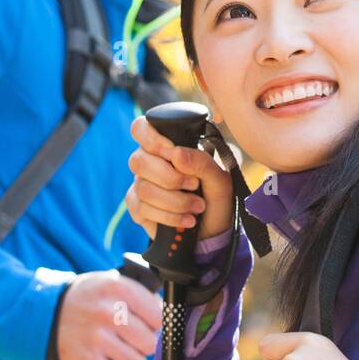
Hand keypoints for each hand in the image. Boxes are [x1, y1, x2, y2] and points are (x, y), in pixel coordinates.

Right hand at [56, 271, 162, 359]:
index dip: (156, 323)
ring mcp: (97, 338)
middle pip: (149, 342)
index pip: (158, 315)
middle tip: (131, 341)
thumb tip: (169, 313)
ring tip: (119, 353)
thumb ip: (139, 292)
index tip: (148, 325)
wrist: (48, 315)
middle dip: (143, 345)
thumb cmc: (89, 299)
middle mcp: (108, 312)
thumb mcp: (111, 282)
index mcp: (118, 288)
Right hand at [125, 113, 235, 242]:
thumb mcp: (220, 180)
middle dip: (171, 177)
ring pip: (143, 188)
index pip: (141, 128)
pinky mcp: (137, 208)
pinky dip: (169, 217)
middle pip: (138, 161)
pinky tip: (186, 220)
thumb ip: (201, 162)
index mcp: (166, 147)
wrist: (214, 231)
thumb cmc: (216, 198)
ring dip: (175, 201)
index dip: (151, 138)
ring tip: (197, 206)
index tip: (172, 152)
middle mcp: (149, 162)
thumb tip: (176, 153)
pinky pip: (142, 208)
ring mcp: (140, 185)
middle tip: (195, 185)